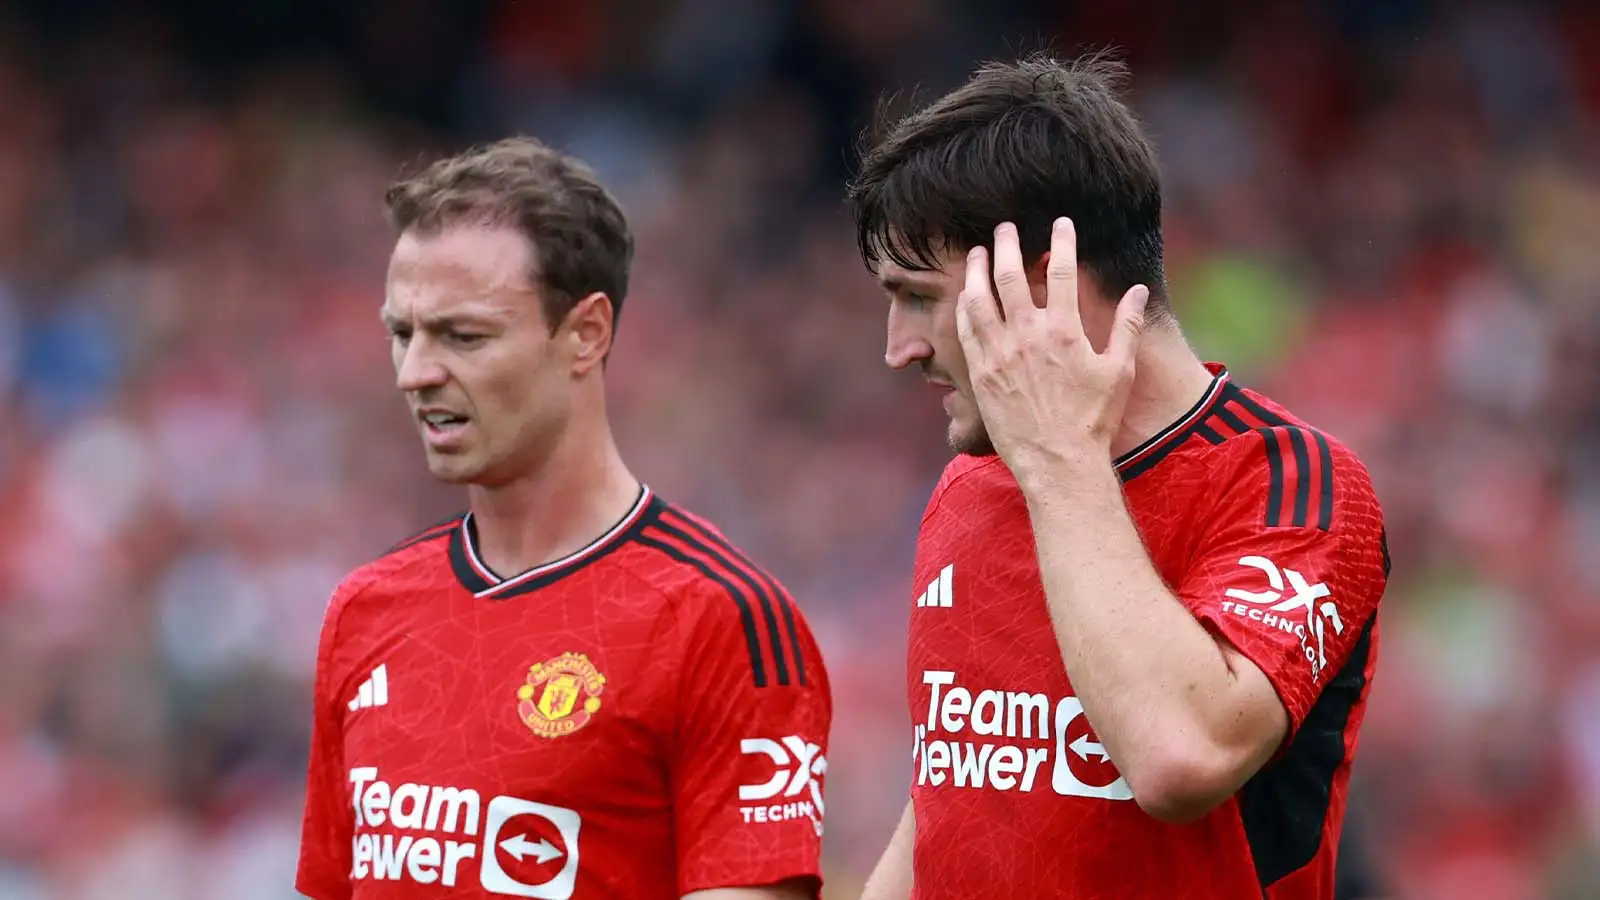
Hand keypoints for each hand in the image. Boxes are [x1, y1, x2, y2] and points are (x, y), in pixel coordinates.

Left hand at [955, 219, 1150, 481]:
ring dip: (977, 271)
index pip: (1060, 271)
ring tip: (977, 253)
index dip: (1061, 242)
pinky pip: (967, 331)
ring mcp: (1000, 354)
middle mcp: (1028, 336)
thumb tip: (1138, 290)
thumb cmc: (1093, 420)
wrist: (1058, 463)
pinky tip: (966, 296)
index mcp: (1065, 330)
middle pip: (1011, 275)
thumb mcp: (1119, 371)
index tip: (1059, 224)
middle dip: (1007, 245)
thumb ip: (1127, 326)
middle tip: (1004, 227)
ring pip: (980, 298)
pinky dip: (966, 308)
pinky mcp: (981, 374)